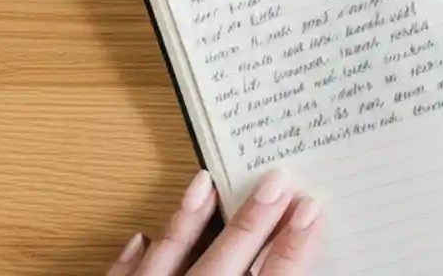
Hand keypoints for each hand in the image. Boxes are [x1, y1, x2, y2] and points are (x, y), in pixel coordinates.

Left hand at [107, 169, 322, 275]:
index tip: (312, 208)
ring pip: (168, 259)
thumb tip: (296, 263)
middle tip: (277, 178)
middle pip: (228, 260)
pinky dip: (131, 261)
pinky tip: (139, 236)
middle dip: (253, 219)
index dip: (294, 245)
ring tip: (202, 181)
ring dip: (188, 221)